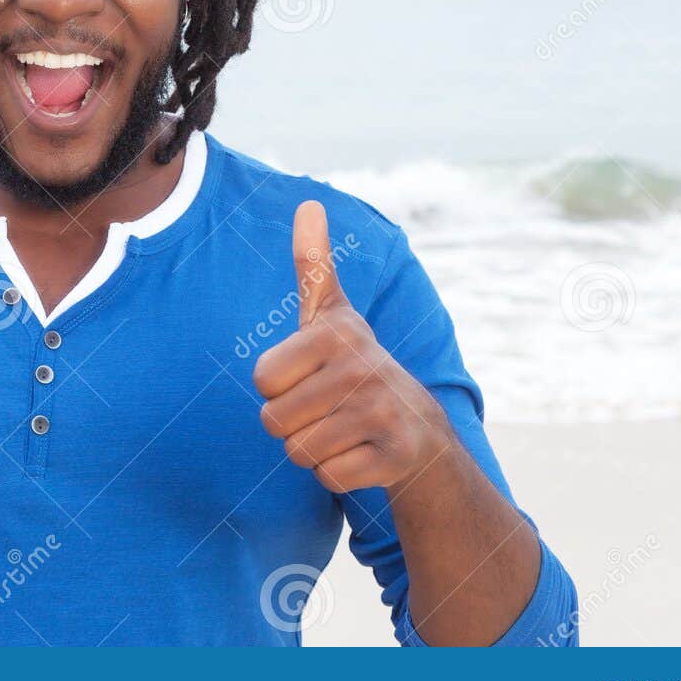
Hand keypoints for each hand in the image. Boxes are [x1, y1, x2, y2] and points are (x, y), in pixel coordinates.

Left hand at [253, 201, 451, 493]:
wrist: (418, 427)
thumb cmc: (354, 365)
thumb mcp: (332, 313)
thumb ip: (314, 263)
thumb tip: (308, 202)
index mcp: (337, 332)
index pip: (262, 379)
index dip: (278, 385)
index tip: (310, 374)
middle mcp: (363, 367)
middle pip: (274, 421)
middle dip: (292, 423)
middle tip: (327, 408)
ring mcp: (383, 413)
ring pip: (298, 453)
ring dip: (313, 449)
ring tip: (344, 428)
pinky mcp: (394, 457)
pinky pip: (327, 479)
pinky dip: (337, 474)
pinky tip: (362, 453)